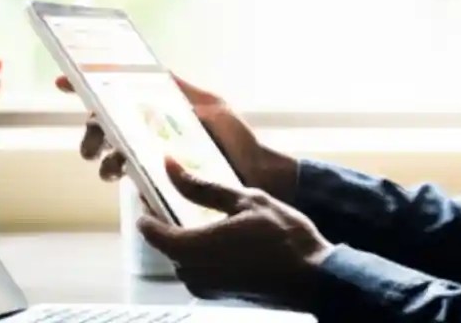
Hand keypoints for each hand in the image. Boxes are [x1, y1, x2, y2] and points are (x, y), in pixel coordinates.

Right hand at [57, 74, 296, 199]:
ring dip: (103, 160)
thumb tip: (155, 68)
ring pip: (111, 155)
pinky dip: (123, 177)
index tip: (62, 83)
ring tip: (111, 169)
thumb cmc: (237, 137)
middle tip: (92, 148)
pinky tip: (129, 180)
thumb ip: (180, 90)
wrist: (256, 175)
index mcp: (158, 109)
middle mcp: (149, 132)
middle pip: (104, 127)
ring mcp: (151, 157)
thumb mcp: (211, 105)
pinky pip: (131, 179)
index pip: (117, 96)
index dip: (86, 87)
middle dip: (90, 134)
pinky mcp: (158, 181)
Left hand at [138, 158, 333, 309]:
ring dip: (186, 235)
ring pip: (182, 256)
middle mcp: (191, 272)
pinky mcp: (219, 294)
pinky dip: (202, 250)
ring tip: (203, 211)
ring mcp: (205, 287)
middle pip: (165, 243)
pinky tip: (222, 234)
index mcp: (193, 247)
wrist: (314, 277)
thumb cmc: (284, 236)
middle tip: (178, 193)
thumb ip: (203, 187)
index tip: (151, 188)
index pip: (149, 229)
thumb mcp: (246, 201)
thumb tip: (170, 166)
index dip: (146, 205)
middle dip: (167, 219)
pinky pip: (199, 268)